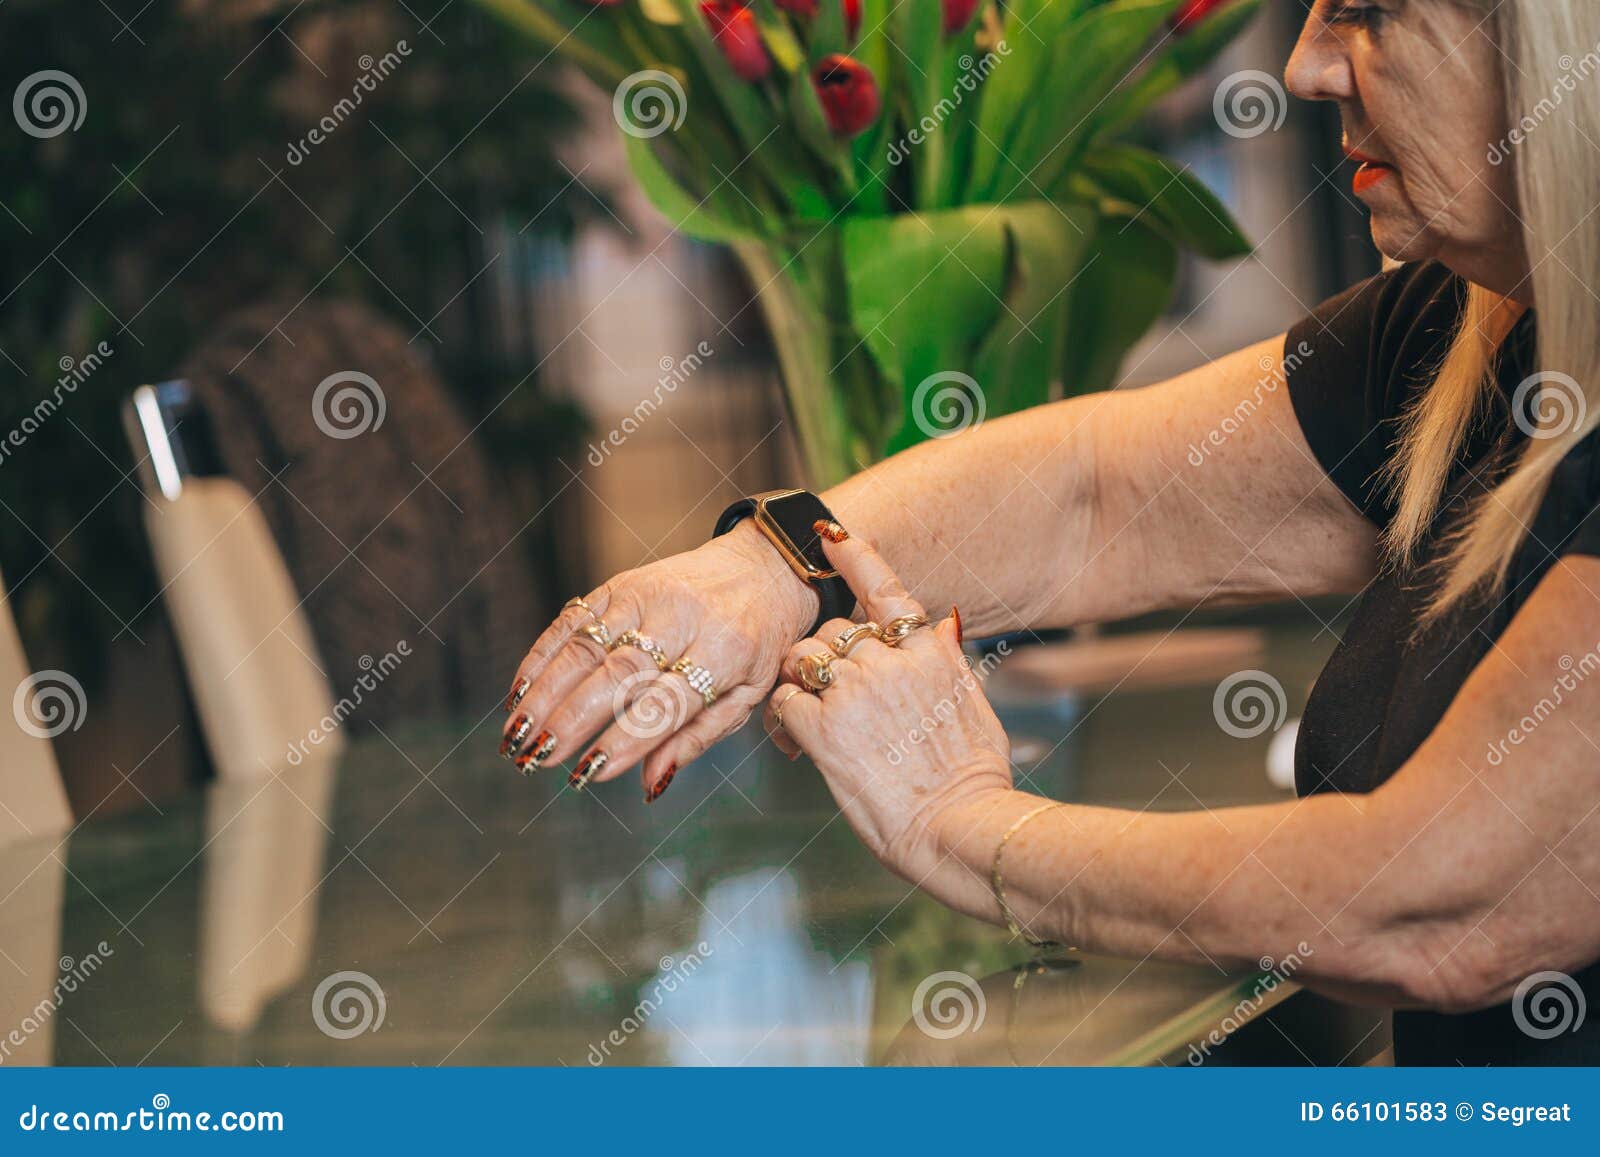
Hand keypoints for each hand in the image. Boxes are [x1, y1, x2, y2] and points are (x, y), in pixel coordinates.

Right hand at [500, 520, 818, 795]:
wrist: (764, 566)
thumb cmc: (757, 643)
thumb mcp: (747, 693)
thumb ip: (697, 737)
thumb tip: (650, 785)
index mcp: (725, 652)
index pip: (667, 702)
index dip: (626, 738)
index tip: (589, 773)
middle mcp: (683, 619)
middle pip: (618, 673)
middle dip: (572, 720)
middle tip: (536, 758)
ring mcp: (647, 596)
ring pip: (586, 645)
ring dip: (544, 692)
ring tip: (514, 736)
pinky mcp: (621, 583)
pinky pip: (573, 618)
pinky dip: (541, 656)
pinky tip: (518, 693)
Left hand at [765, 530, 1012, 880]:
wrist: (960, 826)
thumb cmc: (973, 777)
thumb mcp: (973, 706)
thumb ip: (948, 662)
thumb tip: (944, 628)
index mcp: (930, 651)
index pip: (884, 587)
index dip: (855, 556)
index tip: (831, 534)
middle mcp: (889, 661)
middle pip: (835, 632)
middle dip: (828, 656)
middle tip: (831, 695)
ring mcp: (854, 691)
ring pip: (803, 659)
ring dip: (800, 682)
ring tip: (811, 719)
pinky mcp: (823, 727)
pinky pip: (784, 700)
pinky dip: (784, 716)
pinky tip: (797, 740)